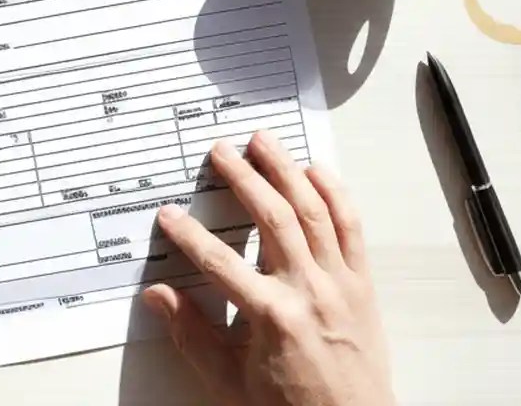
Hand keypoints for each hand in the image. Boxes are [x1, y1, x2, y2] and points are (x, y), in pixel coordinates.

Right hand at [144, 131, 394, 405]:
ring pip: (313, 212)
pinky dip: (335, 194)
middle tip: (220, 152)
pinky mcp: (362, 283)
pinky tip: (316, 171)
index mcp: (272, 317)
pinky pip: (351, 227)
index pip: (220, 263)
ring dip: (287, 171)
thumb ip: (191, 334)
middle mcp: (309, 291)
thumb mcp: (228, 379)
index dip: (190, 235)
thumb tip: (158, 296)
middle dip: (244, 179)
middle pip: (272, 218)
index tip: (169, 215)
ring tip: (265, 142)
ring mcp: (340, 283)